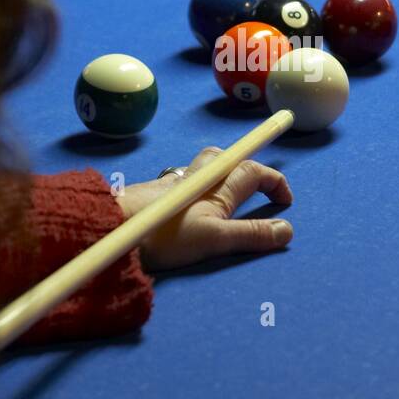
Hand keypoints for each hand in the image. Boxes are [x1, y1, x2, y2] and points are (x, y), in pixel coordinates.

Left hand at [116, 147, 292, 271]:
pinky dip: (194, 191)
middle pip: (225, 159)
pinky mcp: (154, 196)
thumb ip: (251, 235)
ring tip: (223, 198)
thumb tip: (287, 230)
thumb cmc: (165, 233)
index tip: (286, 201)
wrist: (111, 229)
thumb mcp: (215, 239)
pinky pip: (182, 185)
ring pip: (201, 170)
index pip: (254, 171)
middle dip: (244, 167)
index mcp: (217, 184)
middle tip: (256, 188)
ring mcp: (173, 185)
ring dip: (218, 176)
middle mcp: (196, 177)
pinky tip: (187, 210)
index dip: (274, 182)